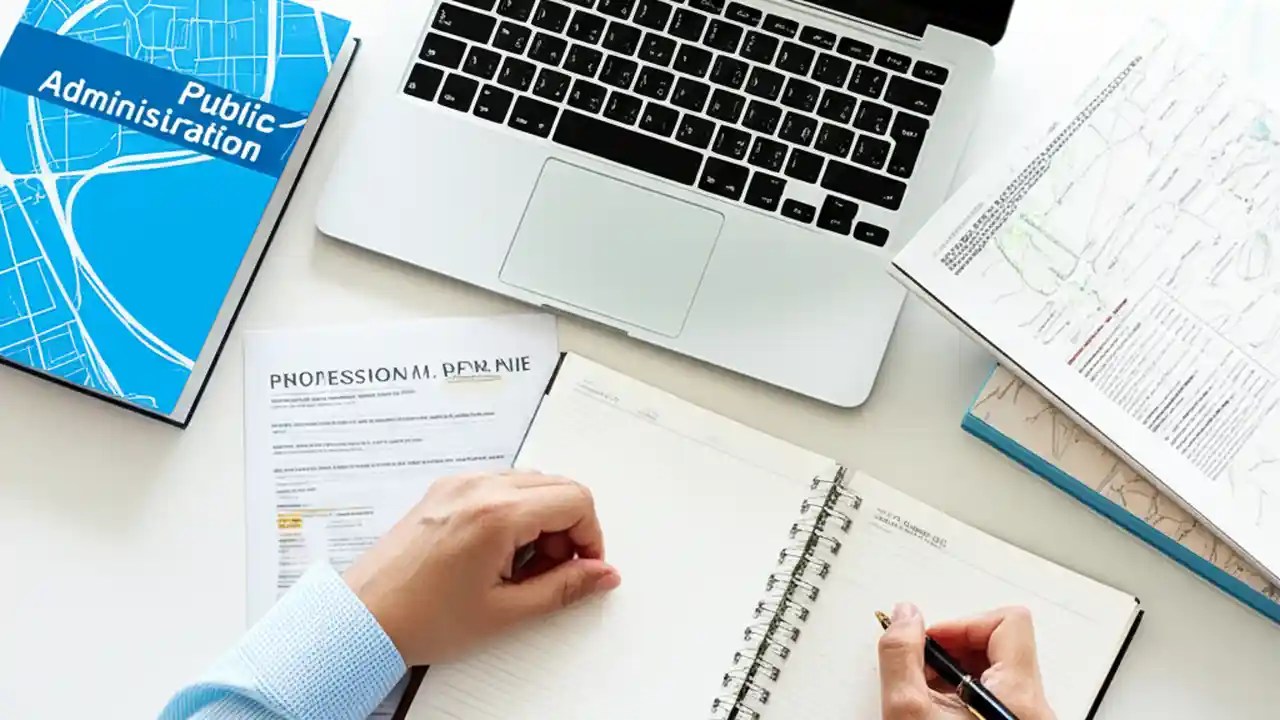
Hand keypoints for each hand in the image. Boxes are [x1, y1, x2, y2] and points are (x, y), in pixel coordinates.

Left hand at [342, 471, 620, 665]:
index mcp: (497, 513)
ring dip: (540, 520)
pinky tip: (496, 554)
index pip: (575, 499)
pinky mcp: (444, 491)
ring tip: (519, 568)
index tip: (581, 569)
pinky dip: (513, 513)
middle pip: (555, 486)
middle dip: (567, 528)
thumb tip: (603, 574)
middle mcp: (478, 487)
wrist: (362, 619)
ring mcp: (458, 485)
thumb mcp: (505, 612)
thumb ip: (564, 588)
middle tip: (550, 572)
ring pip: (529, 484)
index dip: (590, 535)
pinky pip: (498, 487)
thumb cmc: (423, 619)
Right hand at [877, 603, 1055, 719]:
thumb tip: (904, 616)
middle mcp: (1033, 706)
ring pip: (997, 666)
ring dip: (957, 668)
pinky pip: (998, 689)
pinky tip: (941, 708)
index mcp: (1017, 696)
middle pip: (1000, 641)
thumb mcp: (907, 710)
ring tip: (929, 691)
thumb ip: (901, 655)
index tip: (932, 639)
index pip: (1009, 621)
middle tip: (924, 667)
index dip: (963, 623)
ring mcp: (1027, 716)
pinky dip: (965, 689)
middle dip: (954, 646)